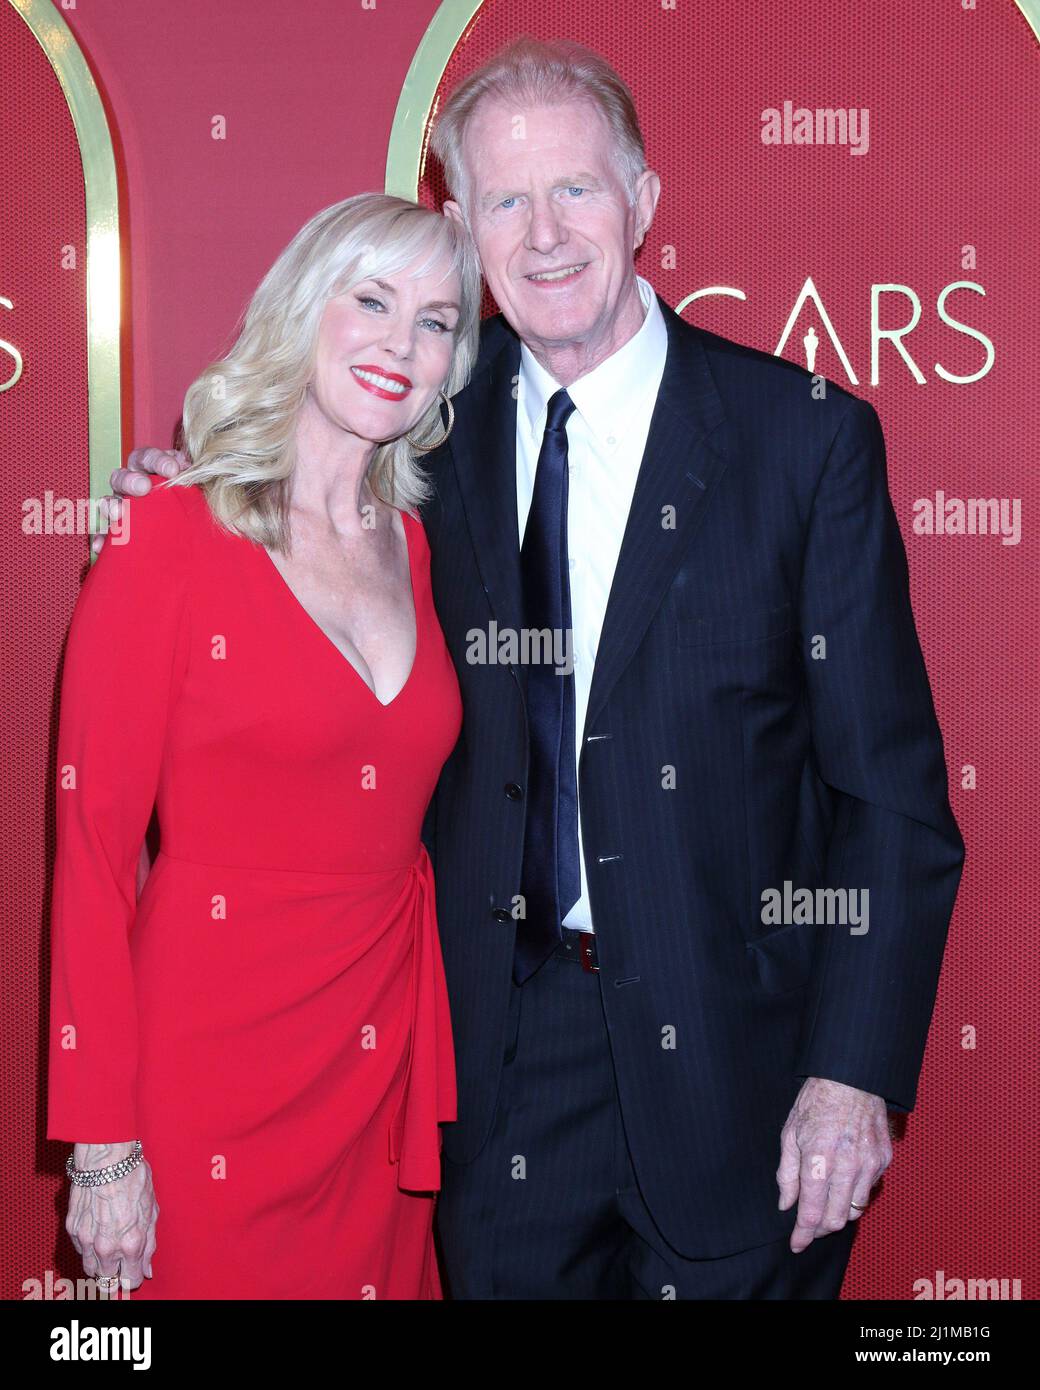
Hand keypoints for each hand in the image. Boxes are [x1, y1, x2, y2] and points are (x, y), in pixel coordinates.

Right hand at [66, 1141, 158, 1291]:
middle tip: (121, 1262)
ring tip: (109, 1249)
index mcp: (131, 1244)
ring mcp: (86, 1240)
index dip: (135, 1276)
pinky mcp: (72, 1229)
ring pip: (91, 1269)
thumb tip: (147, 1269)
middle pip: (107, 1281)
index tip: (136, 1270)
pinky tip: (97, 1233)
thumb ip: (149, 1244)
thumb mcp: (151, 1210)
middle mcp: (106, 1247)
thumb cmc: (133, 1178)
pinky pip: (80, 1250)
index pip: (131, 1280)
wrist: (106, 1158)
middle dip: (116, 1274)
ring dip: (100, 1265)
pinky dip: (88, 1248)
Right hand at [91, 448, 188, 553]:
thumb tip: (188, 467)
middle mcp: (132, 488)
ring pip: (109, 503)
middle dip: (131, 480)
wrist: (198, 542)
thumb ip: (192, 477)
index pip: (147, 458)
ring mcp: (123, 509)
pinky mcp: (118, 533)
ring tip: (118, 514)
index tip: (173, 470)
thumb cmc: (198, 509)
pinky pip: (103, 535)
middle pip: (122, 477)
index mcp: (150, 472)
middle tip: (143, 487)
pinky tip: (101, 546)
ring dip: (111, 506)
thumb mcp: (199, 491)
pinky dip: (101, 539)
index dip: (157, 460)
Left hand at [776, 1077, 891, 1251]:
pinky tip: (843, 1182)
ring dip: (838, 1214)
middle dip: (820, 1229)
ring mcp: (870, 1164)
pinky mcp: (884, 1160)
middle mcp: (848, 1166)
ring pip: (855, 1210)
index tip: (796, 1244)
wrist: (850, 1078)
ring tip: (824, 1204)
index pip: (811, 1212)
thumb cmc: (816, 1102)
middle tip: (808, 1225)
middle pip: (836, 1219)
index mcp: (819, 1159)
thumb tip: (786, 1204)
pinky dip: (854, 1195)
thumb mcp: (790, 1133)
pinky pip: (869, 1191)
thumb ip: (787, 1173)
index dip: (803, 1234)